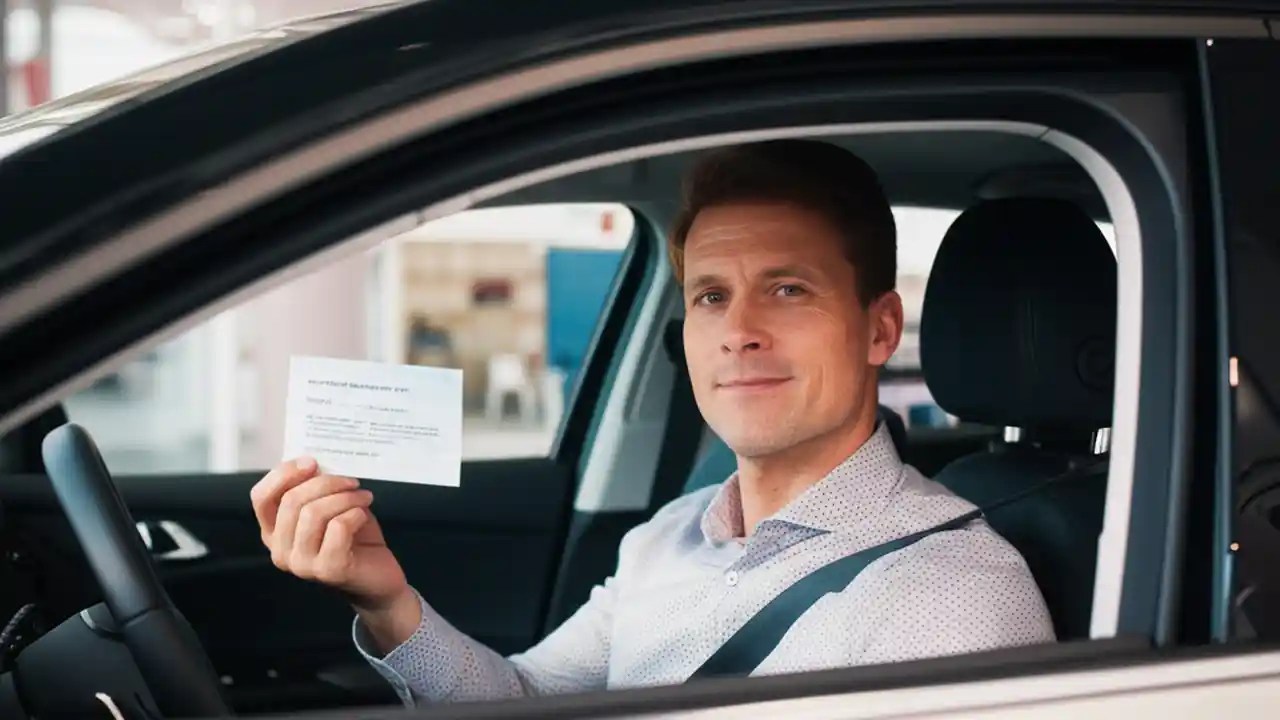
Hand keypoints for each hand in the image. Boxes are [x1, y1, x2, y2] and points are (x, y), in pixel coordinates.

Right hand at [250, 458, 409, 613]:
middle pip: (292, 501)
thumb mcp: (330, 507)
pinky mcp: (328, 570)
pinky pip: (338, 527)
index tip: (312, 462)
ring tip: (363, 497)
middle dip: (326, 483)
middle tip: (351, 481)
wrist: (379, 576)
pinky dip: (355, 513)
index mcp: (274, 532)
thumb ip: (315, 489)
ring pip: (313, 513)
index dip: (283, 474)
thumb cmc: (353, 536)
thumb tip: (315, 461)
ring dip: (344, 497)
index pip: (261, 497)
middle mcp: (281, 551)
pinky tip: (363, 515)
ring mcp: (302, 564)